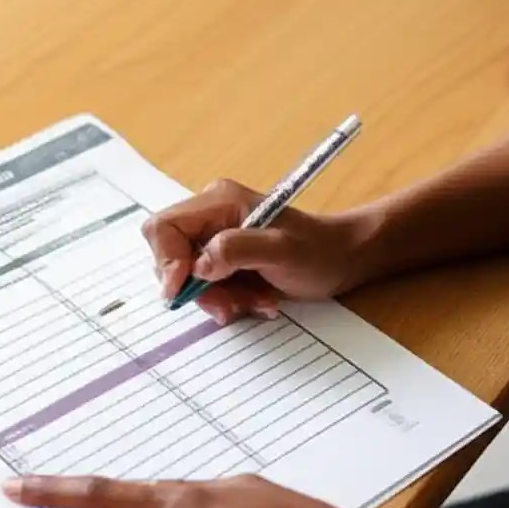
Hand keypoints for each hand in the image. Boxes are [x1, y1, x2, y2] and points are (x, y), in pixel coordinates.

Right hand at [142, 179, 376, 323]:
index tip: (182, 290)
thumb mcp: (282, 251)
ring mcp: (214, 238)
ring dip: (219, 298)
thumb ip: (237, 250)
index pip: (164, 227)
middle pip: (172, 256)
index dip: (165, 260)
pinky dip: (228, 300)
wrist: (344, 259)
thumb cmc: (319, 251)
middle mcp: (210, 217)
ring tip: (256, 302)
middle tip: (229, 305)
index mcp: (218, 202)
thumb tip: (198, 265)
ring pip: (189, 278)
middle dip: (198, 287)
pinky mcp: (223, 260)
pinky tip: (256, 300)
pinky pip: (207, 287)